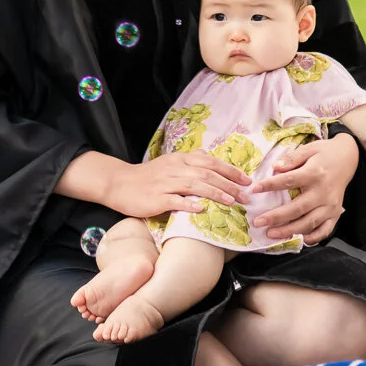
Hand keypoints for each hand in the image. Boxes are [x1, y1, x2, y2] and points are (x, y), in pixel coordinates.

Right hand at [112, 151, 251, 219]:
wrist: (119, 183)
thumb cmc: (147, 176)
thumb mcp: (169, 162)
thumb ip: (188, 160)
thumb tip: (207, 155)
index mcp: (180, 159)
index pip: (210, 161)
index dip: (230, 170)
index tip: (246, 180)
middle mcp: (175, 168)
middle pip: (206, 173)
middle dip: (229, 184)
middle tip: (245, 196)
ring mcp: (165, 183)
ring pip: (194, 185)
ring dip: (215, 193)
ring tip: (231, 202)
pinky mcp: (156, 198)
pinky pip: (175, 201)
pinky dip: (189, 204)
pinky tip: (202, 209)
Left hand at [250, 135, 359, 245]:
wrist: (348, 159)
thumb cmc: (324, 153)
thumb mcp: (308, 149)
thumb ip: (292, 158)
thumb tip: (275, 167)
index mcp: (314, 174)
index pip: (288, 180)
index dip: (270, 185)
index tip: (254, 189)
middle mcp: (323, 192)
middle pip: (297, 208)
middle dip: (276, 217)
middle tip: (258, 222)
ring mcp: (330, 205)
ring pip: (309, 222)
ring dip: (290, 231)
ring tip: (271, 234)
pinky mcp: (335, 214)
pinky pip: (325, 230)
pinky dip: (313, 238)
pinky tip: (298, 240)